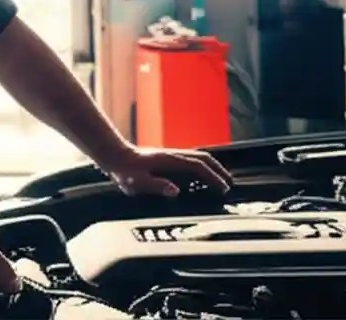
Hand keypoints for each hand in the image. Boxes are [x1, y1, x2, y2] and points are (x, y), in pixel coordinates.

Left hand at [101, 146, 233, 196]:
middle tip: (229, 183)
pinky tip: (201, 176)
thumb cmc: (126, 171)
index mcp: (170, 161)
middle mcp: (174, 155)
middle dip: (219, 170)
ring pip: (198, 157)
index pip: (199, 167)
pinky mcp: (168, 158)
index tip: (223, 189)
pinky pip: (191, 160)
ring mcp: (171, 155)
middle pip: (203, 158)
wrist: (115, 157)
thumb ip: (157, 186)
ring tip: (221, 179)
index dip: (213, 178)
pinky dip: (202, 166)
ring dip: (212, 167)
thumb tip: (175, 191)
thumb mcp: (139, 182)